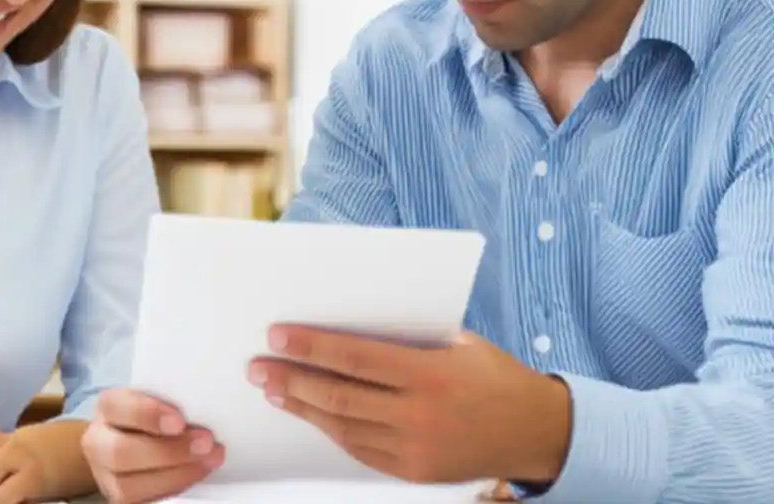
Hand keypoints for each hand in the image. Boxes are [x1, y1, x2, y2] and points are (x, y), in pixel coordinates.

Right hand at [81, 389, 224, 503]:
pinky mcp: (119, 498)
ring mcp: (106, 475)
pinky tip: (197, 476)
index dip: (147, 415)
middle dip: (168, 452)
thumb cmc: (157, 412)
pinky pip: (142, 502)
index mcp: (108, 407)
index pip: (118, 407)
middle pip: (120, 453)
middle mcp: (98, 441)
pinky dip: (173, 490)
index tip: (180, 421)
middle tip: (207, 443)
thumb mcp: (160, 395)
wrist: (134, 438)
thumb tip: (219, 386)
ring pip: (128, 486)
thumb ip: (175, 393)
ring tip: (210, 460)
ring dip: (176, 475)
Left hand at [249, 327, 571, 485]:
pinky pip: (360, 450)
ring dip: (302, 407)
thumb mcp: (456, 342)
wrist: (537, 431)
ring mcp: (416, 449)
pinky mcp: (414, 472)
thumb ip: (405, 337)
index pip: (355, 358)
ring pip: (343, 427)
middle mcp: (420, 415)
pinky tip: (310, 413)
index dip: (310, 347)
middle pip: (339, 396)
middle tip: (257, 367)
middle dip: (291, 379)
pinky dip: (332, 430)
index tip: (276, 336)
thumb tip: (344, 321)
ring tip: (274, 389)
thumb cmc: (493, 375)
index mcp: (430, 374)